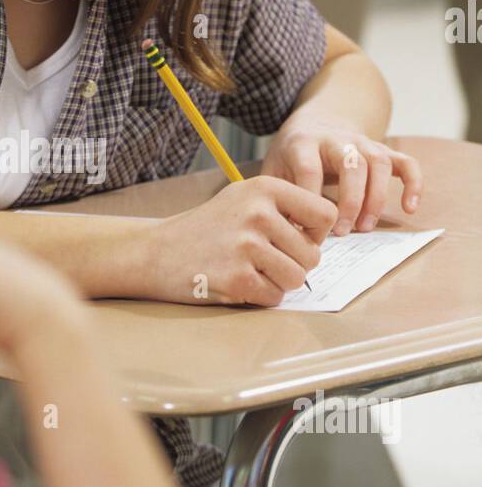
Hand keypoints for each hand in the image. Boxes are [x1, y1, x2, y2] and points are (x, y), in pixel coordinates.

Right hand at [139, 176, 337, 306]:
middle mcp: (258, 214)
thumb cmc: (206, 228)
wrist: (155, 252)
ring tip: (252, 271)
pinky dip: (261, 296)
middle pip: (313, 254)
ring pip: (297, 278)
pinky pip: (275, 297)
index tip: (294, 238)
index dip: (316, 234)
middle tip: (264, 260)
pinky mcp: (237, 278)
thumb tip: (330, 230)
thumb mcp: (243, 199)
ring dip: (279, 282)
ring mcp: (247, 247)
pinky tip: (238, 283)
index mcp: (265, 189)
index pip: (326, 215)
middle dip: (294, 264)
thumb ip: (285, 208)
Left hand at [261, 116, 422, 235]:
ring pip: (378, 163)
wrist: (314, 123)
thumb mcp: (273, 169)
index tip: (307, 229)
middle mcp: (337, 139)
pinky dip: (413, 183)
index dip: (311, 200)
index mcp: (304, 143)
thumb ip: (278, 196)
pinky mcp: (382, 150)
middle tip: (342, 232)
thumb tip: (285, 235)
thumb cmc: (291, 155)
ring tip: (364, 228)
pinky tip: (410, 208)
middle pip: (352, 164)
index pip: (310, 170)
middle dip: (350, 201)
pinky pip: (405, 162)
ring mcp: (362, 142)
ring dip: (376, 198)